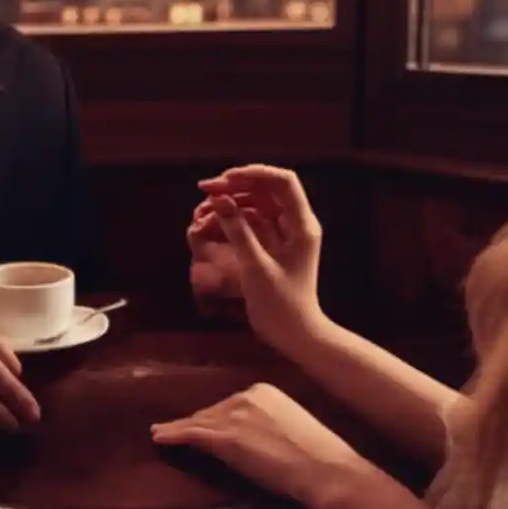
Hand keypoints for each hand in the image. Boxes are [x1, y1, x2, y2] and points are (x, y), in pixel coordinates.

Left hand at [152, 383, 365, 505]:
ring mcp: (235, 416)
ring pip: (200, 422)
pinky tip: (159, 436)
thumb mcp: (293, 428)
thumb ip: (272, 425)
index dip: (216, 417)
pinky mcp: (225, 438)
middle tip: (178, 430)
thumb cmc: (319, 455)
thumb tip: (259, 437)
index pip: (231, 404)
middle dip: (197, 423)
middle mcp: (247, 396)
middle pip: (213, 412)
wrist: (325, 467)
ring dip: (179, 428)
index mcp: (266, 391)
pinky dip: (173, 434)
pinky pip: (192, 434)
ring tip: (161, 432)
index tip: (207, 425)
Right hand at [197, 165, 327, 354]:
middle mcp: (296, 224)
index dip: (253, 174)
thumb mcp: (256, 268)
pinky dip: (235, 217)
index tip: (223, 180)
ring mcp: (284, 234)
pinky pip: (253, 221)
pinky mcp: (273, 246)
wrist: (294, 334)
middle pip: (268, 189)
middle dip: (238, 185)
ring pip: (258, 203)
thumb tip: (220, 199)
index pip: (282, 182)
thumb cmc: (281, 305)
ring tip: (206, 205)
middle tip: (205, 189)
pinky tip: (215, 220)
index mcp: (302, 225)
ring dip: (234, 200)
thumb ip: (238, 231)